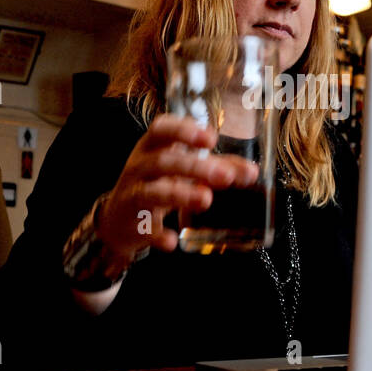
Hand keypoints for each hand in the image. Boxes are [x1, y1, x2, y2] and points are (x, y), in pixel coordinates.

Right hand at [95, 114, 258, 260]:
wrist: (120, 218)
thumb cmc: (159, 184)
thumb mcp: (183, 170)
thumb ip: (218, 167)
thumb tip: (251, 172)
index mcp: (152, 147)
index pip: (161, 129)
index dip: (183, 130)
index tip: (210, 139)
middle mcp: (140, 166)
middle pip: (164, 161)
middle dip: (195, 168)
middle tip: (226, 177)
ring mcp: (133, 194)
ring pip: (153, 191)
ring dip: (180, 195)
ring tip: (206, 200)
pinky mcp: (132, 222)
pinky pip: (144, 228)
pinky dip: (157, 234)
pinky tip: (172, 241)